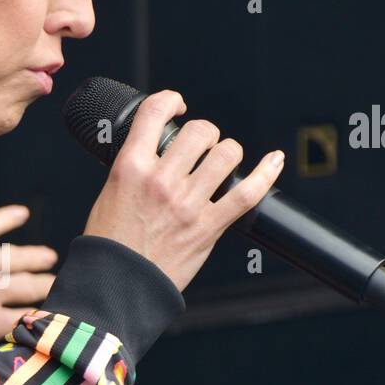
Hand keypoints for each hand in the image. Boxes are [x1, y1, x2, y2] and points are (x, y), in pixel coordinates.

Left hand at [0, 205, 58, 384]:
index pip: (24, 320)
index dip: (42, 319)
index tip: (58, 318)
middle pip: (26, 288)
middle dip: (45, 286)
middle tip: (59, 283)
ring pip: (15, 259)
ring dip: (34, 257)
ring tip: (49, 255)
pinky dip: (5, 218)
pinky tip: (20, 212)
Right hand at [83, 90, 285, 294]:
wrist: (116, 285)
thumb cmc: (110, 243)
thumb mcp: (109, 192)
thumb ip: (134, 169)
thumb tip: (156, 150)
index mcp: (130, 167)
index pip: (155, 112)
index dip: (171, 100)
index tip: (177, 106)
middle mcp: (161, 180)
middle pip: (200, 131)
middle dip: (205, 134)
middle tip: (200, 147)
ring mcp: (188, 203)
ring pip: (226, 153)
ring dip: (227, 152)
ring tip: (220, 162)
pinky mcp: (209, 227)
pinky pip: (249, 192)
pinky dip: (267, 172)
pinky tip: (274, 160)